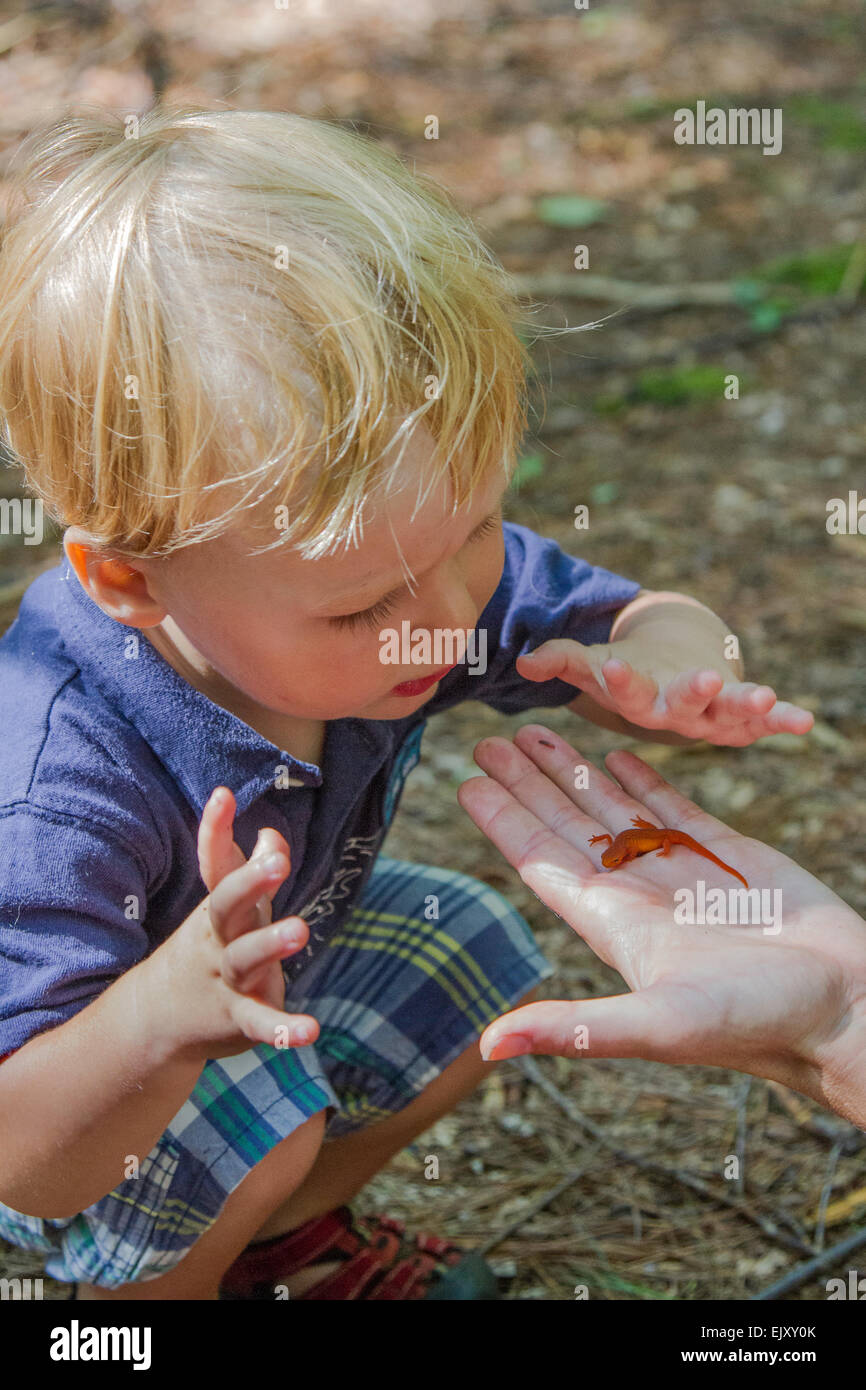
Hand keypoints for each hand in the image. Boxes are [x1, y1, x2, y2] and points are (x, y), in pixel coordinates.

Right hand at [151, 786, 318, 1060]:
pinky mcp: (238, 1017)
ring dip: (270, 944)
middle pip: (226, 905)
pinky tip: (310, 1031)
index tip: (224, 794)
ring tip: (300, 929)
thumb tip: (271, 835)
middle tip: (276, 860)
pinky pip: (260, 1022)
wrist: (159, 1020)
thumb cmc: (211, 947)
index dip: (216, 829)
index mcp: (217, 907)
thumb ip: (250, 870)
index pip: (214, 864)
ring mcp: (225, 978)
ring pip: (245, 958)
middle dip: (250, 882)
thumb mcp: (230, 909)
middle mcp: (216, 938)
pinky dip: (282, 1030)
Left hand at [457, 726, 865, 1128]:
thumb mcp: (659, 1025)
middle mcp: (638, 893)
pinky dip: (642, 778)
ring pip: (613, 808)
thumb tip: (490, 1047)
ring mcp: (681, 871)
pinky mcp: (728, 853)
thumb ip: (578, 1029)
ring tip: (536, 733)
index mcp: (613, 924)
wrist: (844, 1006)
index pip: (540, 861)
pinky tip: (617, 755)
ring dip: (575, 772)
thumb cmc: (755, 1022)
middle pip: (566, 825)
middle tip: (487, 739)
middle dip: (527, 783)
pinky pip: (673, 804)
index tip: (465, 781)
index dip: (502, 820)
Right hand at [517, 634, 813, 745]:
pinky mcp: (743, 716)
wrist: (670, 676)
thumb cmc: (627, 671)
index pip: (626, 692)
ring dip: (746, 706)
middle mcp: (674, 716)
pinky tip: (803, 722)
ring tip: (762, 696)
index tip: (612, 665)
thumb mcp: (592, 662)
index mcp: (638, 702)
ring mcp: (711, 717)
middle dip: (691, 693)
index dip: (620, 680)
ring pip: (726, 714)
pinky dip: (782, 719)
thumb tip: (522, 660)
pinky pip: (764, 720)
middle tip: (701, 679)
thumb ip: (559, 659)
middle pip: (680, 708)